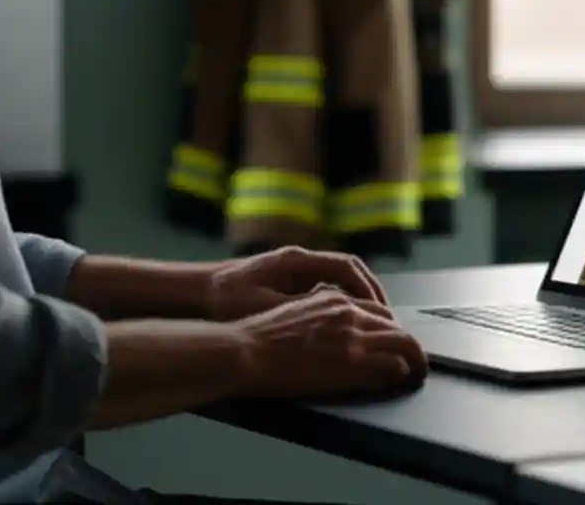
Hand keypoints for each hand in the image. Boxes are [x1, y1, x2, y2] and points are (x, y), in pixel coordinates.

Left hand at [207, 246, 389, 319]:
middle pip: (348, 269)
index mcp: (296, 261)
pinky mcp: (289, 282)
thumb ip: (301, 306)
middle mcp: (300, 260)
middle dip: (370, 292)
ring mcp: (295, 270)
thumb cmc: (226, 300)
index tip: (382, 310)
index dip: (368, 287)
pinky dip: (341, 302)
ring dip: (358, 298)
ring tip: (373, 323)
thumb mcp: (264, 305)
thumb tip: (338, 313)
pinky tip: (344, 323)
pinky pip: (325, 288)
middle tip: (387, 319)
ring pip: (338, 279)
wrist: (196, 291)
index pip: (345, 266)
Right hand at [233, 287, 427, 397]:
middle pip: (394, 323)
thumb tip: (333, 329)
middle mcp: (348, 311)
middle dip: (405, 341)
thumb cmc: (259, 337)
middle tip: (411, 357)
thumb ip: (319, 315)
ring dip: (414, 357)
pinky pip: (393, 364)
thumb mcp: (295, 313)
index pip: (374, 309)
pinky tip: (404, 378)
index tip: (390, 339)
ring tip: (418, 369)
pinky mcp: (353, 361)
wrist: (246, 351)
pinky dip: (403, 371)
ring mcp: (353, 336)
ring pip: (403, 341)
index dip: (387, 327)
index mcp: (332, 298)